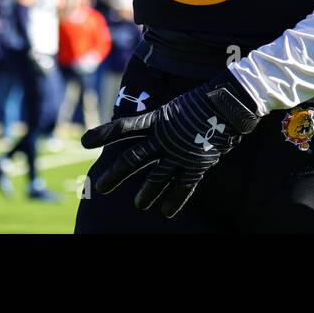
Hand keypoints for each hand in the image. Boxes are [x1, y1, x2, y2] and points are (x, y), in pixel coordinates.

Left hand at [81, 69, 259, 217]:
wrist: (229, 103)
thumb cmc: (203, 100)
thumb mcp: (175, 106)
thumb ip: (161, 120)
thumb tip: (148, 124)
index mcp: (157, 119)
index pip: (124, 127)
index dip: (103, 134)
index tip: (84, 142)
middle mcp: (163, 137)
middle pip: (132, 159)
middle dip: (115, 174)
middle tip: (101, 188)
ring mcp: (179, 152)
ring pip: (155, 177)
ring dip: (145, 193)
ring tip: (138, 205)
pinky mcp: (195, 163)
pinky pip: (182, 186)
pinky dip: (174, 200)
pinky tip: (166, 212)